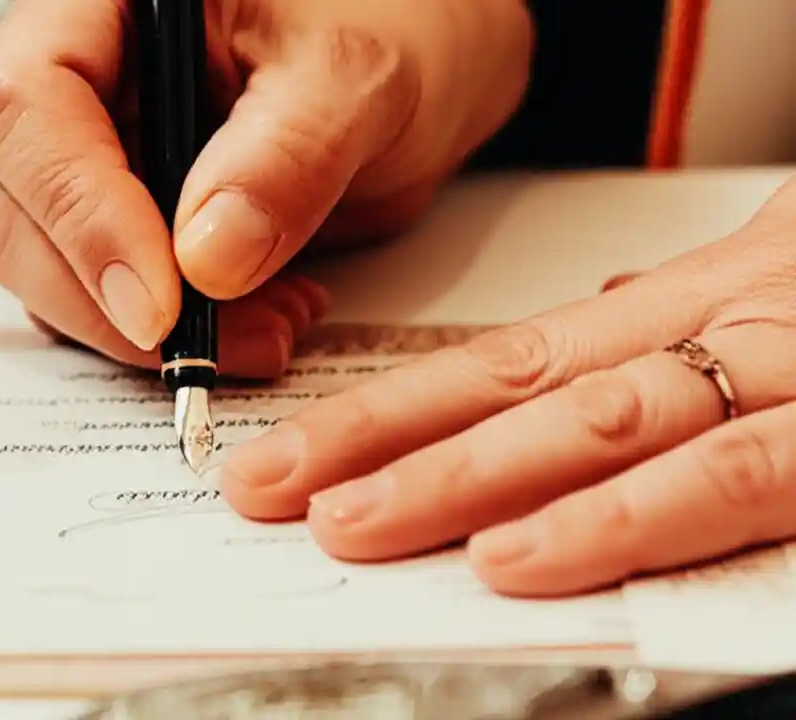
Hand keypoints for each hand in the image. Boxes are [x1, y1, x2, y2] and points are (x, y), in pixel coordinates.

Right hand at [0, 0, 532, 375]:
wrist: (421, 62)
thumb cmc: (394, 24)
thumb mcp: (359, 76)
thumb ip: (285, 158)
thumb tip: (204, 264)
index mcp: (101, 2)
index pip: (26, 106)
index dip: (80, 213)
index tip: (160, 304)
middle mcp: (75, 78)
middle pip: (9, 204)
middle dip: (103, 298)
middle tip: (212, 345)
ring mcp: (88, 154)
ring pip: (43, 267)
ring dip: (141, 332)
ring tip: (266, 329)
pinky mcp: (118, 220)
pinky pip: (99, 298)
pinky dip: (169, 337)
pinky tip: (256, 323)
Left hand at [218, 177, 795, 596]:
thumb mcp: (786, 288)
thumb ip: (686, 328)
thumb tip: (593, 351)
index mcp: (701, 300)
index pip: (507, 358)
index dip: (388, 411)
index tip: (292, 455)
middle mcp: (732, 323)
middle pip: (520, 388)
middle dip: (382, 445)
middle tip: (269, 491)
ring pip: (602, 423)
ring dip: (463, 481)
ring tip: (351, 526)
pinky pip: (743, 475)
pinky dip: (628, 520)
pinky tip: (523, 557)